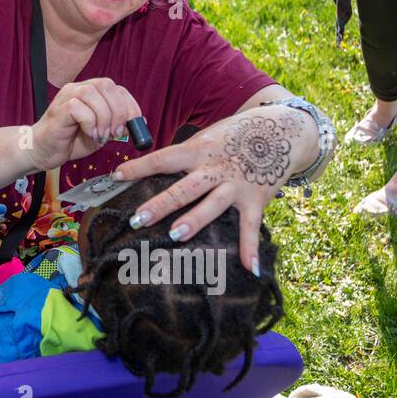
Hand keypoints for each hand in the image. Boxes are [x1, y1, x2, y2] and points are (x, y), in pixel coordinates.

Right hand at [25, 78, 142, 171]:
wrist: (42, 151)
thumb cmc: (69, 141)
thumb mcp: (100, 132)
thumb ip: (115, 125)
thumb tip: (136, 124)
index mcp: (90, 92)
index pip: (116, 88)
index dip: (130, 104)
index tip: (135, 123)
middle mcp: (78, 89)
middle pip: (107, 85)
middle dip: (119, 111)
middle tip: (116, 133)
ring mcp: (67, 96)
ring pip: (94, 94)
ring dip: (104, 117)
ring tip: (101, 135)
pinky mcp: (59, 109)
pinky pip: (79, 108)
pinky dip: (90, 123)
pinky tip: (89, 134)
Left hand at [111, 107, 310, 274]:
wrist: (281, 129)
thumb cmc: (233, 136)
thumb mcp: (206, 137)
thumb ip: (184, 155)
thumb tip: (151, 169)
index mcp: (198, 150)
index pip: (163, 158)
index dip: (139, 167)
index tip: (115, 176)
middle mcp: (215, 168)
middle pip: (184, 187)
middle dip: (160, 204)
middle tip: (137, 219)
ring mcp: (236, 184)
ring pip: (213, 204)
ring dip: (195, 220)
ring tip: (176, 235)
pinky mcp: (256, 199)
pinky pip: (251, 226)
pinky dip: (250, 247)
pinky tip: (249, 268)